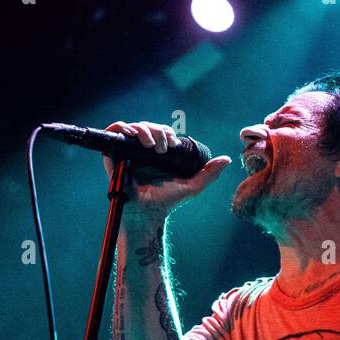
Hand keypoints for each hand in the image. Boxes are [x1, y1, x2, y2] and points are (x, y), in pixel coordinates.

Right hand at [102, 120, 230, 220]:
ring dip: (143, 129)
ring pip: (133, 127)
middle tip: (164, 147)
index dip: (166, 131)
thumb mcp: (193, 185)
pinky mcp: (113, 155)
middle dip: (157, 131)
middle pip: (146, 126)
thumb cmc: (168, 202)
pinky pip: (114, 132)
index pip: (159, 131)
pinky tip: (133, 136)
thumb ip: (209, 173)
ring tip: (152, 145)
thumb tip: (226, 158)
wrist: (149, 213)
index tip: (173, 143)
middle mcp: (140, 151)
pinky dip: (123, 128)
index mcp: (156, 154)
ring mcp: (126, 152)